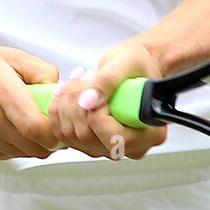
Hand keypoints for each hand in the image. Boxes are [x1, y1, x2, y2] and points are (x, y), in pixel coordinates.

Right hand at [0, 45, 60, 159]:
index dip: (56, 129)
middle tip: (48, 120)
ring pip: (25, 153)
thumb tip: (59, 90)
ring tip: (26, 120)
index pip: (39, 128)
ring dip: (33, 142)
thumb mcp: (8, 56)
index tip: (59, 120)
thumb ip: (41, 70)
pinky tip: (9, 127)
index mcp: (1, 91)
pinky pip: (8, 155)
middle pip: (37, 146)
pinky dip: (16, 145)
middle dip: (50, 137)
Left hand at [47, 39, 168, 159]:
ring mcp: (108, 146)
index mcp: (150, 132)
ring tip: (79, 81)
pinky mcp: (90, 142)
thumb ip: (107, 81)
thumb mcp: (127, 63)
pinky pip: (62, 133)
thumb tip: (87, 101)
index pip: (115, 138)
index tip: (95, 90)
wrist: (134, 68)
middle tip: (84, 77)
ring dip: (65, 103)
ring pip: (70, 135)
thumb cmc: (138, 65)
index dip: (97, 114)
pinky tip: (70, 92)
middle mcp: (130, 146)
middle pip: (87, 137)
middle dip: (76, 103)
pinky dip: (59, 109)